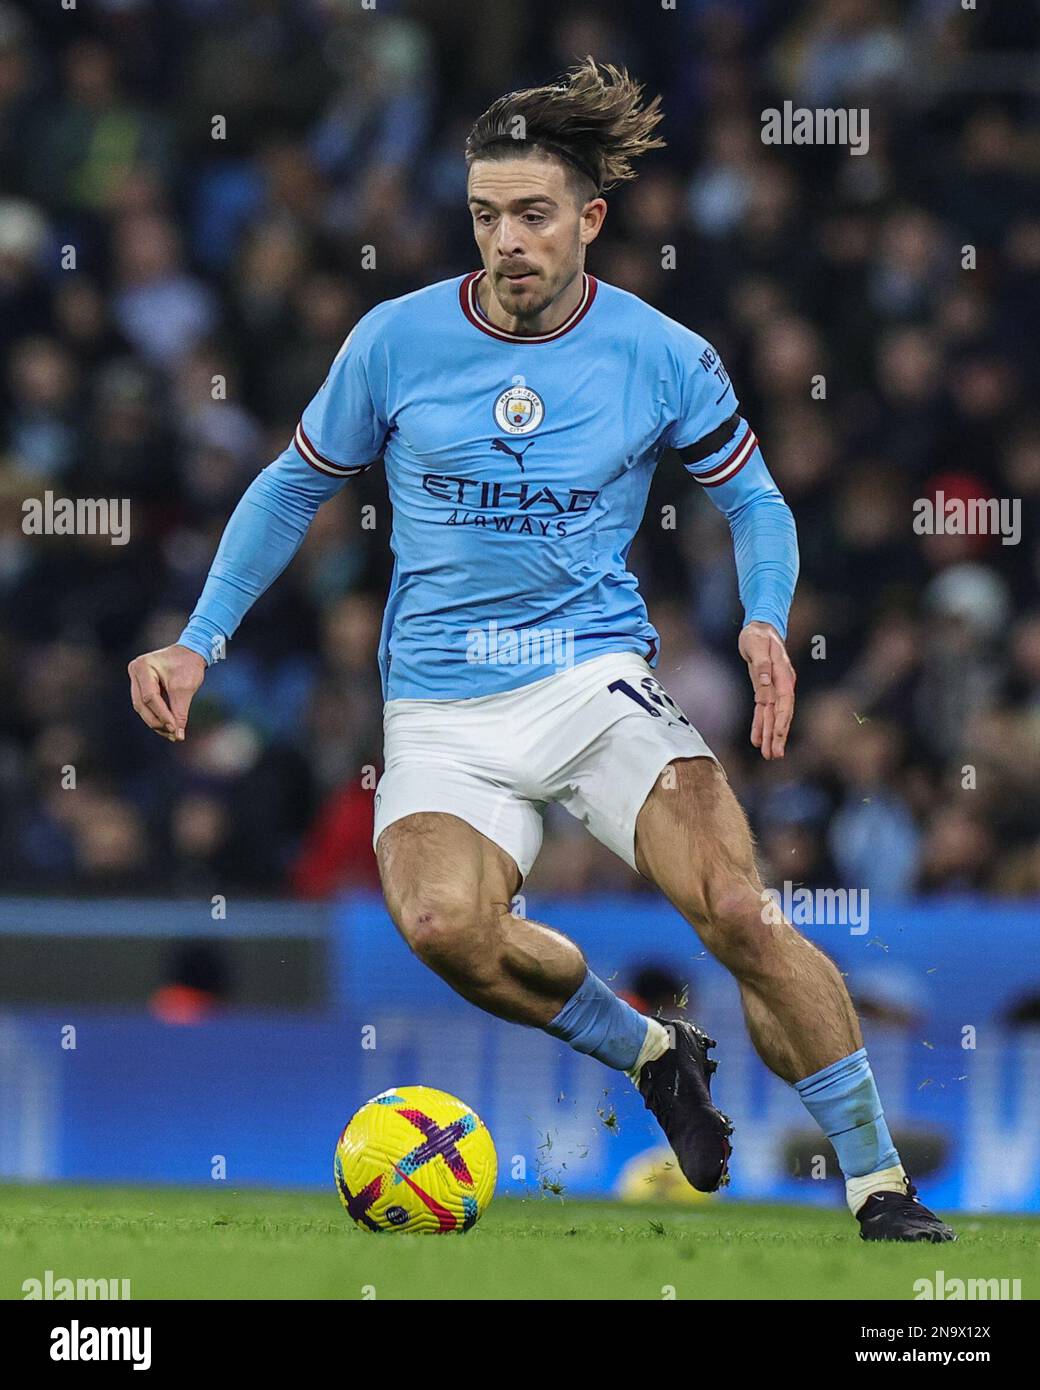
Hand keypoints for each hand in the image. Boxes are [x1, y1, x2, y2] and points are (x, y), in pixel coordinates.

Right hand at [128, 644, 205, 742]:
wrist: (191, 652)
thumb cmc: (189, 665)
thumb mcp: (185, 688)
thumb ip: (180, 711)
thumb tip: (178, 735)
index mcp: (143, 666)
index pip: (150, 697)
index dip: (162, 715)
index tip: (175, 729)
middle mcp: (135, 671)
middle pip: (141, 704)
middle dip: (157, 721)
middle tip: (173, 735)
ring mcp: (136, 678)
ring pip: (141, 707)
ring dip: (156, 722)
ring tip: (172, 734)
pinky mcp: (141, 685)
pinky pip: (145, 704)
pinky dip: (156, 715)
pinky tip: (168, 726)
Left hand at [738, 621, 795, 760]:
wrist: (760, 628)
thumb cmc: (758, 634)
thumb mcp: (757, 644)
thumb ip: (762, 664)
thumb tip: (765, 684)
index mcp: (782, 673)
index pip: (785, 700)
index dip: (782, 719)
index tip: (779, 735)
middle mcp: (781, 684)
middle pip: (781, 713)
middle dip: (777, 734)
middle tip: (774, 755)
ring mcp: (773, 688)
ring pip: (772, 716)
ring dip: (769, 735)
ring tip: (768, 754)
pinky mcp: (764, 690)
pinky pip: (762, 711)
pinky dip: (759, 725)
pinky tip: (757, 740)